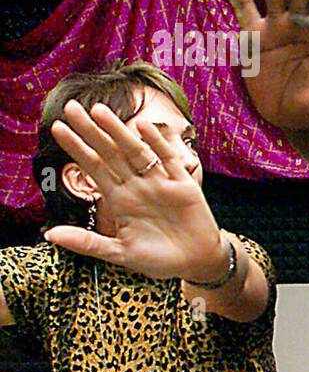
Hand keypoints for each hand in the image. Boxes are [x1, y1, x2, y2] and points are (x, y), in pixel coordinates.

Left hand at [43, 101, 227, 281]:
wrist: (195, 263)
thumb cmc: (157, 260)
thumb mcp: (119, 254)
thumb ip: (87, 243)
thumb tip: (49, 234)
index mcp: (119, 199)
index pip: (93, 167)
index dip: (76, 148)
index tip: (56, 128)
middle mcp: (136, 185)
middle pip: (110, 152)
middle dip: (91, 130)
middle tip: (72, 108)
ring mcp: (159, 182)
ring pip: (134, 151)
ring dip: (117, 131)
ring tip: (99, 111)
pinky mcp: (182, 184)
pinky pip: (167, 159)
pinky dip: (156, 143)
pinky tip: (142, 127)